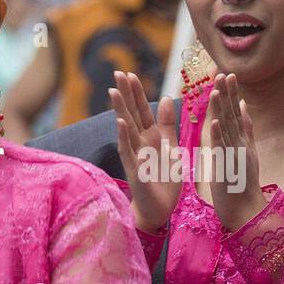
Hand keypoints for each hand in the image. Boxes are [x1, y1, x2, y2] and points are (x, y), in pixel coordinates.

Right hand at [110, 70, 180, 231]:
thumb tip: (165, 98)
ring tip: (113, 91)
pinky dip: (124, 137)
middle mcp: (139, 144)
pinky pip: (129, 151)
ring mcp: (135, 156)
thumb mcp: (170, 147)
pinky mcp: (135, 170)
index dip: (137, 93)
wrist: (159, 210)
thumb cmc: (163, 181)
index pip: (142, 110)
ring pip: (127, 129)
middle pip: (132, 114)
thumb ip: (167, 125)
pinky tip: (120, 122)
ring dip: (120, 110)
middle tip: (117, 73)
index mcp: (150, 138)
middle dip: (125, 94)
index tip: (130, 73)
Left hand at [207, 73, 266, 230]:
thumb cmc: (242, 184)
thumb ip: (247, 129)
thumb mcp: (247, 152)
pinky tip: (215, 121)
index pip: (235, 112)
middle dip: (227, 93)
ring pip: (228, 128)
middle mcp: (240, 145)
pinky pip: (223, 150)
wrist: (246, 211)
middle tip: (223, 72)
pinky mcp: (228, 168)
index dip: (231, 93)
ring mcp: (235, 156)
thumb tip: (244, 106)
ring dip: (222, 109)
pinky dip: (219, 135)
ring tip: (216, 89)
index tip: (227, 75)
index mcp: (241, 141)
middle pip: (232, 115)